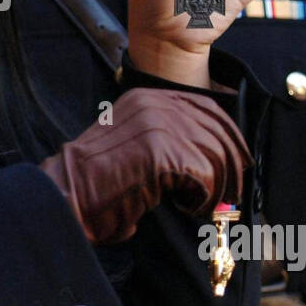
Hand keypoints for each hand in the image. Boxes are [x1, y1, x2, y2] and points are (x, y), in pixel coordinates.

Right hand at [39, 89, 250, 243]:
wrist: (67, 193)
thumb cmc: (94, 180)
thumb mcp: (128, 141)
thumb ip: (163, 137)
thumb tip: (207, 155)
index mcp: (146, 98)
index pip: (206, 107)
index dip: (228, 135)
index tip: (238, 159)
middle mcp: (154, 105)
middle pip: (217, 130)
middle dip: (232, 164)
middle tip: (233, 191)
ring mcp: (158, 126)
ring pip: (215, 155)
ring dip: (217, 186)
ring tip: (205, 205)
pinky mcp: (162, 153)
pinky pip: (204, 177)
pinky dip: (202, 198)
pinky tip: (187, 207)